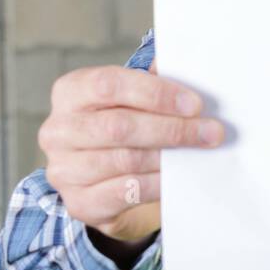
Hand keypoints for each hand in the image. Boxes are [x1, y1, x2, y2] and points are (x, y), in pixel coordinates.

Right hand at [39, 57, 224, 242]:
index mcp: (70, 92)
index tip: (194, 104)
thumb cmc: (121, 123)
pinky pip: (125, 192)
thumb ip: (155, 81)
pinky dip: (156, 183)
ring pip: (125, 160)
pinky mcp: (79, 202)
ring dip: (169, 157)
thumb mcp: (132, 97)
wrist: (99, 176)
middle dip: (172, 129)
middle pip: (119, 126)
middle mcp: (58, 130)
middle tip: (211, 132)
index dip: (155, 93)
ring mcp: (64, 169)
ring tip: (199, 152)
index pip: (109, 85)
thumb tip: (192, 67)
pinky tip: (177, 176)